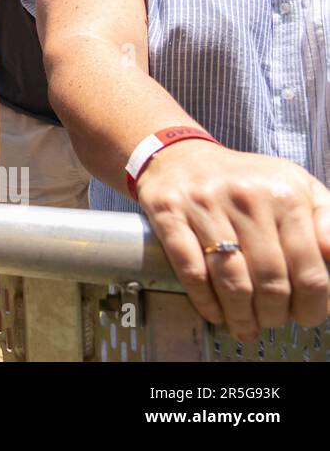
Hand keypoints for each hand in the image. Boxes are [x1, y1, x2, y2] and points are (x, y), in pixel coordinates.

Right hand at [137, 140, 329, 340]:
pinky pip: (191, 270)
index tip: (306, 317)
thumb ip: (328, 219)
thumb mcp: (297, 186)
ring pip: (231, 280)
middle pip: (270, 280)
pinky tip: (214, 312)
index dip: (311, 305)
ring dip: (241, 315)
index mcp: (284, 195)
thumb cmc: (244, 180)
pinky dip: (205, 300)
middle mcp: (246, 198)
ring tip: (244, 326)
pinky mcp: (169, 214)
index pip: (308, 269)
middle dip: (274, 314)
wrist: (180, 157)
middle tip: (272, 322)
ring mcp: (205, 206)